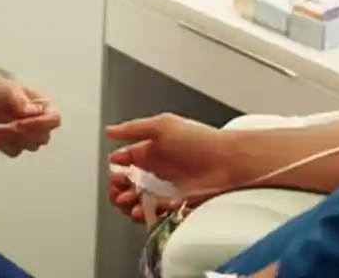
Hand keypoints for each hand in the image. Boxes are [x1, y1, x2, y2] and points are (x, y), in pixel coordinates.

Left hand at [0, 72, 61, 157]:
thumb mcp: (8, 89)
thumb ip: (20, 100)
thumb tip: (32, 111)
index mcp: (44, 106)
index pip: (54, 119)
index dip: (42, 123)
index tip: (22, 122)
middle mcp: (40, 123)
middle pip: (43, 137)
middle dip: (24, 132)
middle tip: (8, 124)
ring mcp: (29, 136)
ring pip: (30, 146)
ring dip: (12, 137)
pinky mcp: (15, 145)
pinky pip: (14, 151)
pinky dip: (2, 143)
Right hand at [106, 113, 235, 222]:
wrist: (228, 163)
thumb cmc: (200, 140)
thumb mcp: (163, 125)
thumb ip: (134, 128)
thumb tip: (110, 130)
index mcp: (152, 148)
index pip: (125, 159)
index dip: (116, 166)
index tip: (115, 169)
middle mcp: (158, 169)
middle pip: (127, 182)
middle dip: (117, 186)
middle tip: (119, 187)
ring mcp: (165, 187)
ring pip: (136, 199)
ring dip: (126, 201)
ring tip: (127, 200)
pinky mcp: (174, 204)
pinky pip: (152, 212)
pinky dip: (143, 213)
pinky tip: (139, 210)